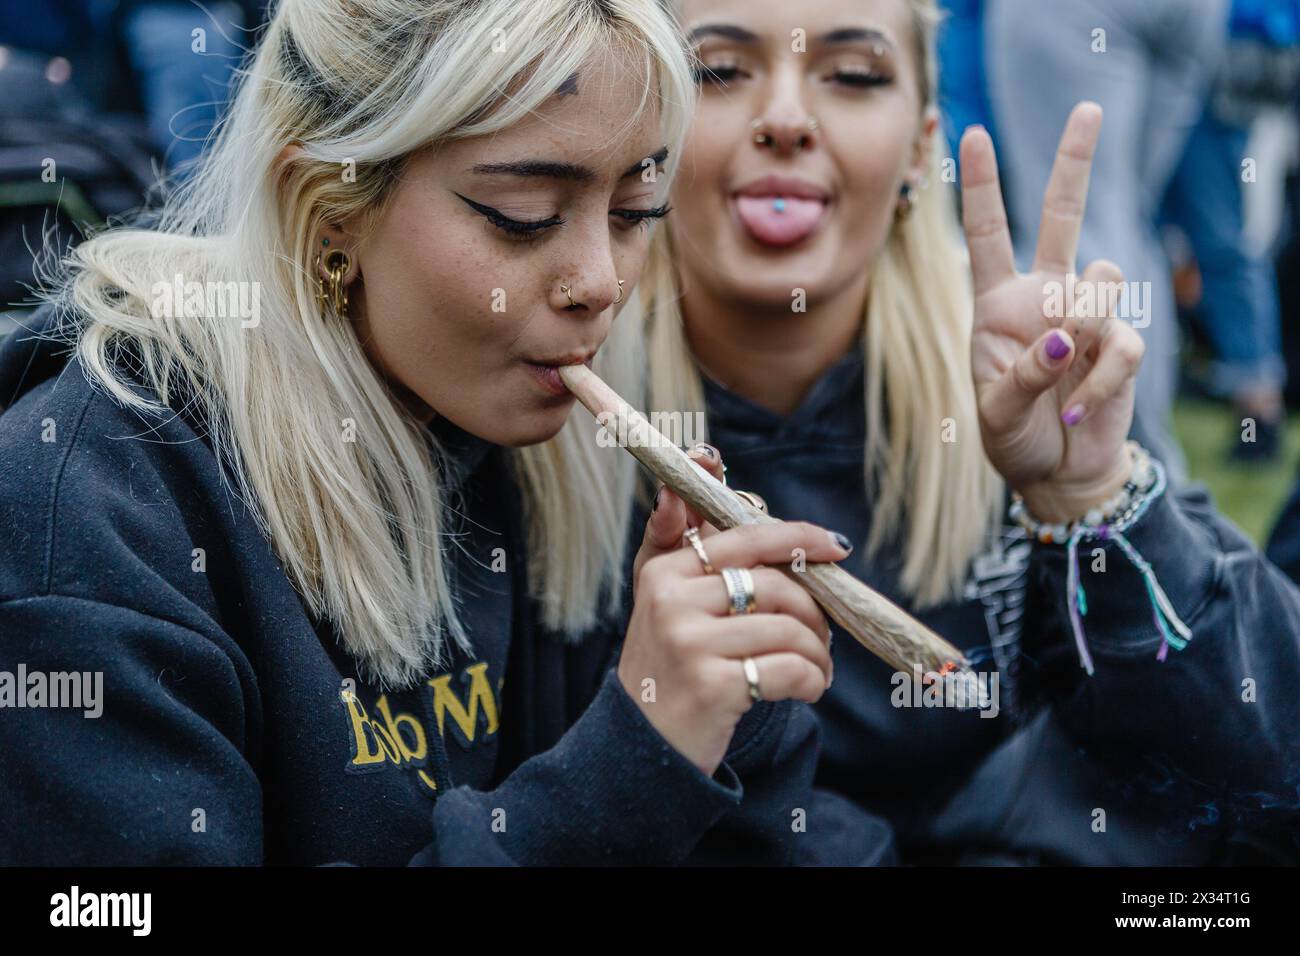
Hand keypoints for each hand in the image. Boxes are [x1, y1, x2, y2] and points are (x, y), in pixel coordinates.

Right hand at [620, 444, 847, 775]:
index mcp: (663, 569)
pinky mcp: (712, 685)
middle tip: (822, 637)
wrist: (641, 745)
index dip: (796, 537)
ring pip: (789, 629)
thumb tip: (705, 454)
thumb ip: (687, 533)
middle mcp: (670, 599)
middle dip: (814, 612)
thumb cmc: (669, 661)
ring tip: (814, 670)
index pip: (743, 537)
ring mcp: (689, 642)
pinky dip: (811, 683)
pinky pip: (790, 670)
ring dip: (817, 654)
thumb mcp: (667, 595)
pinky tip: (805, 691)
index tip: (836, 545)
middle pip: (776, 584)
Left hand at [960, 102, 1143, 522]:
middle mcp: (1043, 297)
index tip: (971, 134)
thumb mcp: (996, 414)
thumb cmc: (1012, 439)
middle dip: (1075, 162)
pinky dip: (1098, 380)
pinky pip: (1120, 341)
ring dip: (1083, 322)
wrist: (1057, 473)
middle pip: (1062, 216)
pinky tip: (1077, 409)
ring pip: (1102, 277)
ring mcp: (1085, 316)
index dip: (980, 187)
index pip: (987, 235)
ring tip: (1062, 374)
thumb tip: (1063, 337)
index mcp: (997, 304)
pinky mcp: (1120, 343)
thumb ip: (1023, 375)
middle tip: (1089, 108)